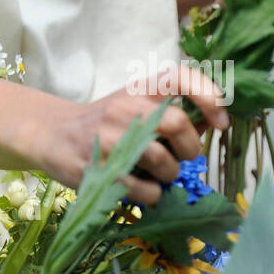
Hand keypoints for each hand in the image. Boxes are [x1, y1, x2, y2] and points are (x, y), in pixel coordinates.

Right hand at [27, 62, 228, 206]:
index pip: (179, 77)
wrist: (53, 134)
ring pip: (163, 162)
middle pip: (178, 123)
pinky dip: (150, 196)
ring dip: (169, 176)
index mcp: (138, 90)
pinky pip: (142, 189)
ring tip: (158, 177)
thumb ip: (171, 115)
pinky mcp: (97, 166)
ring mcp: (109, 136)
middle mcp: (124, 107)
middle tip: (182, 160)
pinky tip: (140, 190)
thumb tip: (212, 125)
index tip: (221, 121)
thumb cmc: (104, 124)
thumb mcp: (134, 109)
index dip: (208, 94)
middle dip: (190, 150)